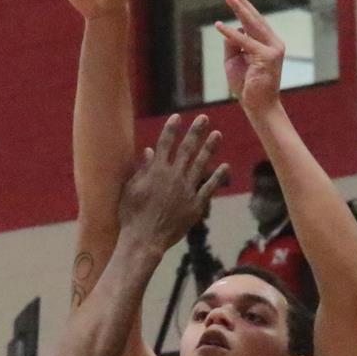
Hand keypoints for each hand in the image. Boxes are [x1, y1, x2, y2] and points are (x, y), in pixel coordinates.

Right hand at [116, 114, 229, 254]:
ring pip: (200, 164)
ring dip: (209, 148)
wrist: (144, 239)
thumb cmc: (131, 215)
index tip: (178, 117)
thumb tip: (148, 150)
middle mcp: (173, 176)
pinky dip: (218, 177)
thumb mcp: (131, 188)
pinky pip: (209, 188)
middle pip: (186, 149)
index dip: (172, 129)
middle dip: (196, 132)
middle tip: (204, 118)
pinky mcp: (195, 205)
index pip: (165, 144)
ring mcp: (186, 190)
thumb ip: (141, 169)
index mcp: (156, 171)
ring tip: (217, 134)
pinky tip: (225, 166)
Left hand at [215, 0, 285, 113]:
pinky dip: (232, 34)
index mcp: (268, 43)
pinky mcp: (267, 57)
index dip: (243, 7)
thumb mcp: (234, 61)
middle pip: (255, 18)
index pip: (254, 21)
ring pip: (253, 24)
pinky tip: (219, 26)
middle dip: (241, 3)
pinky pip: (246, 42)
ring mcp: (273, 49)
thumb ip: (232, 44)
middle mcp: (273, 43)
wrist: (259, 107)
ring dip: (239, 9)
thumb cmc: (247, 86)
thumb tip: (229, 29)